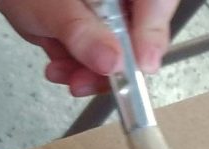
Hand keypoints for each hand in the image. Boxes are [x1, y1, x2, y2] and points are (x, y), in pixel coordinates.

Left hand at [0, 0, 177, 95]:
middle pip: (139, 34)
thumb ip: (82, 31)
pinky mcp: (91, 31)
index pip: (157, 3)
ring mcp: (106, 14)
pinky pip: (96, 59)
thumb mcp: (52, 5)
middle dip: (114, 64)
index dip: (153, 35)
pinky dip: (78, 71)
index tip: (142, 66)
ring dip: (91, 74)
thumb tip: (112, 60)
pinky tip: (59, 68)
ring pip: (117, 54)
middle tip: (89, 80)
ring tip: (65, 75)